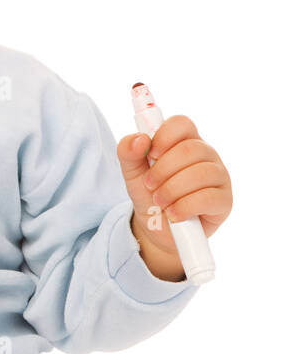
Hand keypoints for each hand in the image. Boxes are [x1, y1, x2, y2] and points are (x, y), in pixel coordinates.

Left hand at [116, 114, 231, 262]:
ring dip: (172, 190)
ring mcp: (219, 177)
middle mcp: (206, 155)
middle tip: (150, 185)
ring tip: (160, 202)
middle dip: (163, 170)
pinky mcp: (224, 201)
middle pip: (191, 149)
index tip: (150, 155)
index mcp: (185, 141)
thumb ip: (128, 152)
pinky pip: (208, 198)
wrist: (156, 230)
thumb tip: (140, 139)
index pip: (182, 123)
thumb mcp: (132, 174)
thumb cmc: (149, 195)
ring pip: (200, 173)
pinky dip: (184, 207)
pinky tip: (174, 214)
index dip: (164, 136)